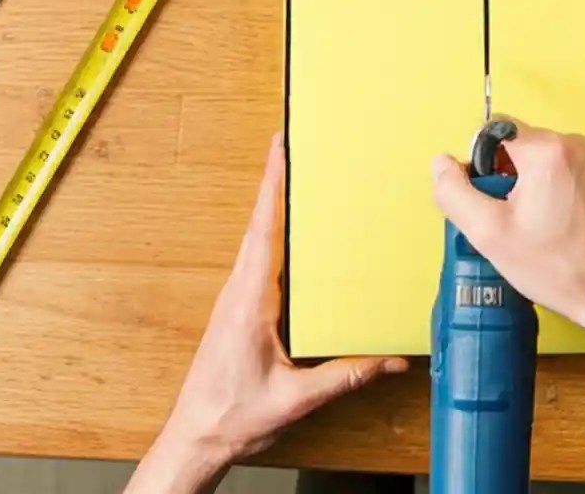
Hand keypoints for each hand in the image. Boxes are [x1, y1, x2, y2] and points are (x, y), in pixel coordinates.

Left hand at [127, 134, 406, 492]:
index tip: (281, 147)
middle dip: (277, 182)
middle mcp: (238, 293)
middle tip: (296, 146)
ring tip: (296, 179)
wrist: (194, 439)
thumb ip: (346, 375)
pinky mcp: (238, 312)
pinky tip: (290, 238)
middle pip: (260, 225)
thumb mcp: (296, 398)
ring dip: (273, 208)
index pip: (263, 230)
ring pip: (256, 242)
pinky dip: (272, 237)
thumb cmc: (231, 416)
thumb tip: (390, 360)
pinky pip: (258, 263)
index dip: (273, 185)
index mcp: (249, 302)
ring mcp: (236, 301)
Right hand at [431, 121, 584, 337]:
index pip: (491, 131)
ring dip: (517, 190)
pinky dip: (538, 194)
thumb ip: (454, 192)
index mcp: (546, 149)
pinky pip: (550, 172)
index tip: (490, 201)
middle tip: (506, 222)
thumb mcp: (489, 233)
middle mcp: (570, 144)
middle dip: (498, 179)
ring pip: (529, 161)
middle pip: (511, 146)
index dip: (478, 165)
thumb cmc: (557, 266)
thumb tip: (441, 164)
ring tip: (527, 229)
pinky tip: (544, 229)